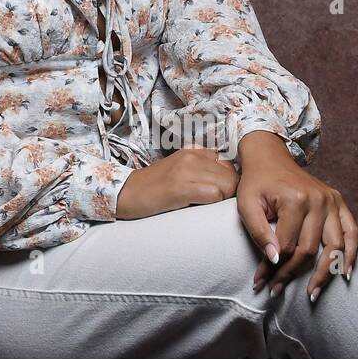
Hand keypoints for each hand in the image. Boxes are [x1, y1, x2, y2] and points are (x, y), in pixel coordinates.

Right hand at [115, 146, 238, 219]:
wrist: (126, 193)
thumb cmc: (155, 187)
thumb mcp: (180, 169)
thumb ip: (202, 168)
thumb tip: (230, 181)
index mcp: (192, 151)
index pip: (229, 164)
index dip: (228, 181)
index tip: (220, 194)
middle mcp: (191, 156)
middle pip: (232, 176)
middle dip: (229, 193)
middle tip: (215, 204)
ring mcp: (186, 171)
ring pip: (226, 185)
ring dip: (222, 200)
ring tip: (206, 206)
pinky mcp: (181, 187)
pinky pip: (213, 194)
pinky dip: (213, 204)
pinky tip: (199, 207)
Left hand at [235, 131, 357, 302]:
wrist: (269, 157)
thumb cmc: (256, 183)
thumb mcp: (246, 204)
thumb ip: (258, 231)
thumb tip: (274, 259)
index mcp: (295, 199)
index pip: (287, 245)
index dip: (273, 267)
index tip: (261, 281)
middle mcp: (318, 200)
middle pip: (309, 249)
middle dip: (292, 273)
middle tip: (277, 290)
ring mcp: (332, 201)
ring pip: (333, 246)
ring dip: (325, 273)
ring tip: (313, 293)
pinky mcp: (339, 202)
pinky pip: (352, 232)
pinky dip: (351, 254)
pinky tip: (345, 273)